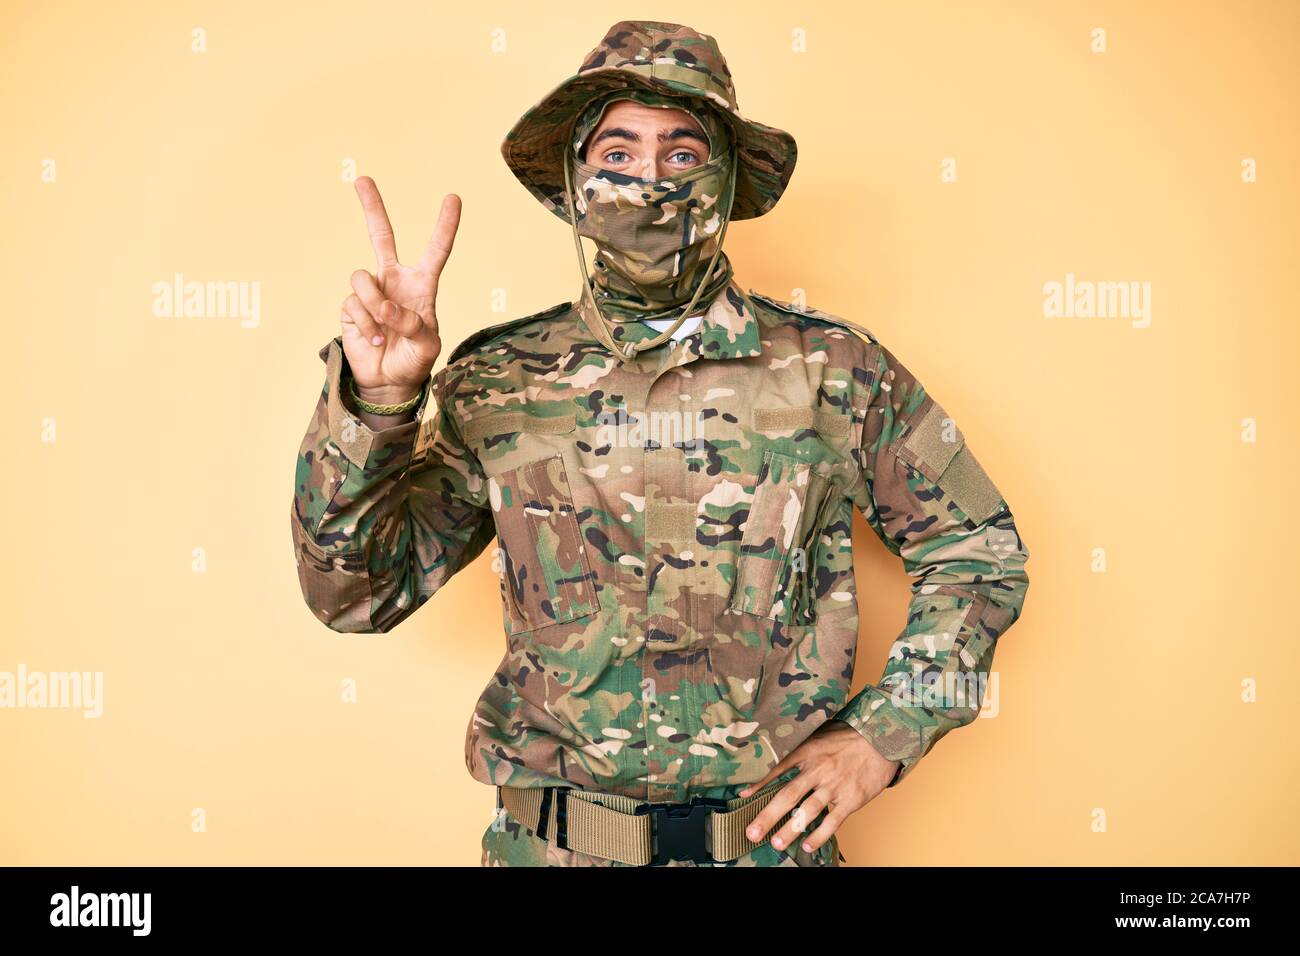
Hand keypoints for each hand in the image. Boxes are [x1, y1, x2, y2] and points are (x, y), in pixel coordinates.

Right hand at [340, 176, 460, 402]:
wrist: (388, 381)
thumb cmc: (415, 359)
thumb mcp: (427, 345)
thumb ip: (414, 324)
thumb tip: (388, 308)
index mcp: (422, 285)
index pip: (436, 251)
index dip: (445, 226)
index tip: (454, 198)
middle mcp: (394, 280)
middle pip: (382, 236)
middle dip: (372, 207)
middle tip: (361, 179)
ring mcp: (371, 291)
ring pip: (363, 278)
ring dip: (375, 305)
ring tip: (384, 330)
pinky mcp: (351, 306)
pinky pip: (354, 303)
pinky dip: (365, 323)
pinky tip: (373, 338)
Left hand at [735, 721, 900, 858]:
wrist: (882, 738)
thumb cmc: (848, 736)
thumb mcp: (819, 734)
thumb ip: (800, 748)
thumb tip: (776, 759)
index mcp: (807, 752)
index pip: (777, 769)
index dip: (759, 784)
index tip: (742, 797)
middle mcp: (818, 770)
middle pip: (788, 796)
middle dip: (768, 816)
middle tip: (752, 833)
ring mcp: (835, 786)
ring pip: (808, 812)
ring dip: (790, 830)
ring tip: (776, 843)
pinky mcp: (852, 799)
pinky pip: (833, 821)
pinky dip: (819, 835)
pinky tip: (807, 845)